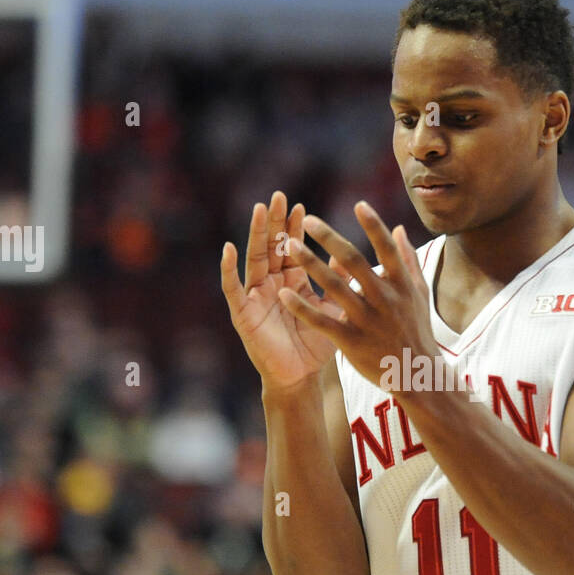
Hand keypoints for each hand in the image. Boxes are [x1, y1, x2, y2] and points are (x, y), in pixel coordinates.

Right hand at [220, 191, 345, 391]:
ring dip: (255, 234)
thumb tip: (345, 255)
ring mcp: (255, 296)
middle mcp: (272, 283)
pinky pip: (232, 288)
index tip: (301, 207)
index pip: (292, 247)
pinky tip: (228, 249)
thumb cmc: (315, 345)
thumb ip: (336, 283)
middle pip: (271, 246)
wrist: (299, 377)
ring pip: (254, 259)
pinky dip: (228, 269)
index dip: (294, 228)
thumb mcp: (330, 310)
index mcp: (293, 281)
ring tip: (258, 210)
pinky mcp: (242, 312)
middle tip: (277, 197)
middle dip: (274, 222)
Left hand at [278, 201, 438, 394]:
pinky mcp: (352, 342)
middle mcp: (384, 299)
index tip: (358, 204)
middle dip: (329, 238)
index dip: (374, 225)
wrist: (418, 377)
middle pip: (354, 261)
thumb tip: (399, 228)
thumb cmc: (418, 332)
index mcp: (401, 285)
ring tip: (289, 245)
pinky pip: (322, 321)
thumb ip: (408, 260)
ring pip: (334, 287)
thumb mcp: (420, 294)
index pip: (386, 248)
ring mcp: (367, 321)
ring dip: (310, 264)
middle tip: (306, 220)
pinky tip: (282, 293)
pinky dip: (301, 307)